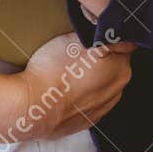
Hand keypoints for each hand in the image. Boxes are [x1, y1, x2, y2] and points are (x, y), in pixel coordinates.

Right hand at [0, 31, 135, 146]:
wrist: (30, 107)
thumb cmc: (52, 72)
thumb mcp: (79, 39)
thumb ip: (105, 34)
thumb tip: (118, 29)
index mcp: (122, 69)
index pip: (122, 45)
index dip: (104, 37)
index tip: (90, 35)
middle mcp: (116, 91)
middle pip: (112, 64)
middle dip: (98, 56)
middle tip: (74, 51)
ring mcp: (100, 109)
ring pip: (99, 83)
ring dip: (88, 76)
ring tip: (66, 70)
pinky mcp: (84, 121)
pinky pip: (85, 101)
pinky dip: (78, 94)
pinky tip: (63, 87)